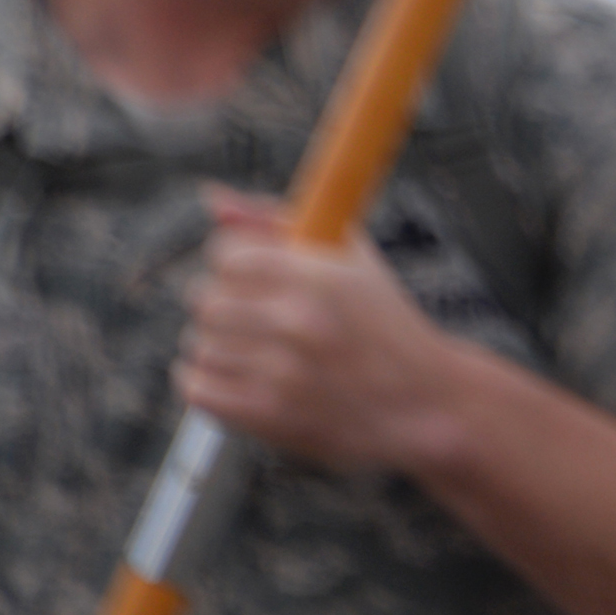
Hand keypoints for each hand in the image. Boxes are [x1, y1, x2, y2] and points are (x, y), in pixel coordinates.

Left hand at [177, 188, 468, 475]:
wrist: (418, 400)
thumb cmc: (383, 321)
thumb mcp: (351, 256)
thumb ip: (277, 220)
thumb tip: (210, 197)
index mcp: (318, 276)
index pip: (227, 253)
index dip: (233, 258)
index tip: (249, 269)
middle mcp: (295, 323)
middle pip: (205, 299)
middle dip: (223, 301)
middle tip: (251, 310)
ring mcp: (279, 374)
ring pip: (198, 345)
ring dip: (217, 343)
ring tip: (250, 345)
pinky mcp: (266, 417)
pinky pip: (197, 389)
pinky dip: (207, 380)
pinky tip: (237, 373)